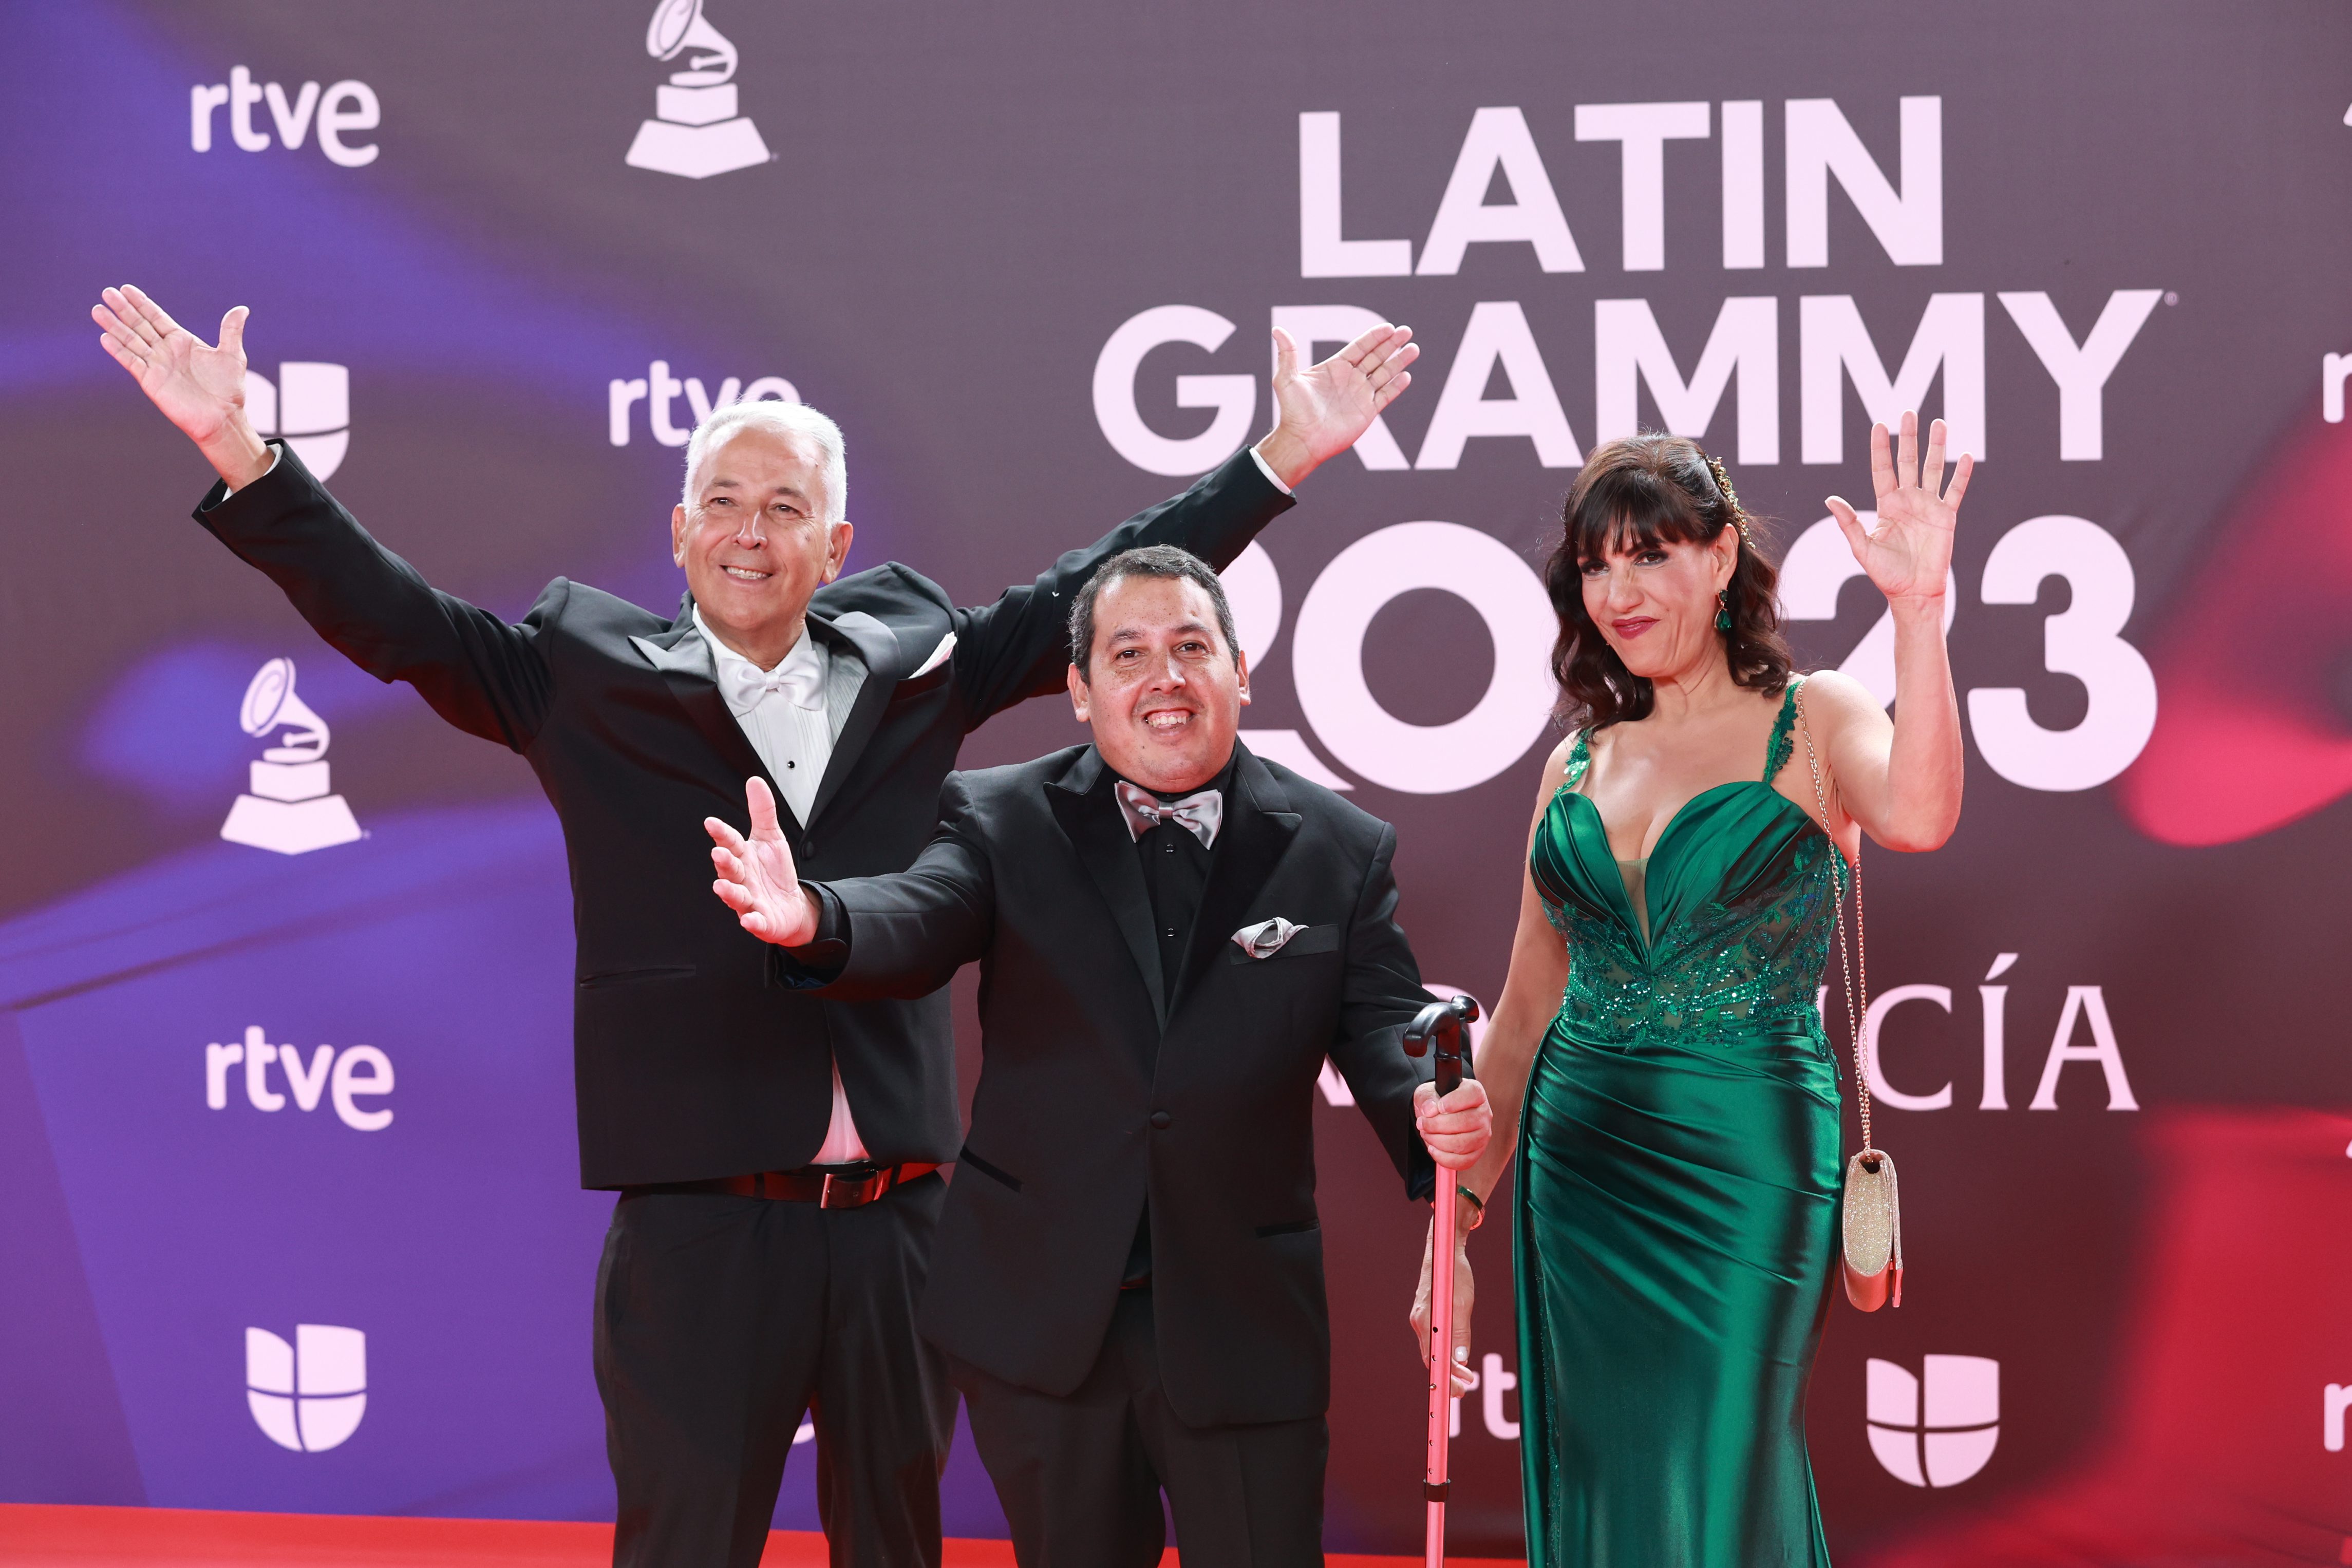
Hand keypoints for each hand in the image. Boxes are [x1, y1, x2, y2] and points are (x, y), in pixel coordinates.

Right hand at [92, 285, 270, 488]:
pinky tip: (105, 337)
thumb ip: (231, 330)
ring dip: (114, 326)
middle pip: (140, 325)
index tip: (126, 288)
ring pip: (131, 340)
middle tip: (107, 292)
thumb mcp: (232, 355)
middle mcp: (166, 351)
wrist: (223, 418)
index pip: (157, 317)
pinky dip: (119, 350)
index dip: (142, 303)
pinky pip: (132, 362)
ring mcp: (157, 365)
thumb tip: (242, 309)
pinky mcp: (151, 381)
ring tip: (98, 310)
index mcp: (183, 341)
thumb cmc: (229, 389)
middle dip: (124, 309)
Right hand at [705, 777, 820, 945]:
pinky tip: (749, 919)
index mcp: (743, 857)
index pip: (731, 842)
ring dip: (729, 892)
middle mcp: (742, 879)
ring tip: (722, 886)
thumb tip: (754, 782)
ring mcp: (749, 901)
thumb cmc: (775, 873)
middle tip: (719, 852)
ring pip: (736, 896)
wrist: (791, 906)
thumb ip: (762, 811)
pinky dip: (752, 922)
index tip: (711, 823)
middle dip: (724, 862)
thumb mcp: (771, 837)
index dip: (722, 833)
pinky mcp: (761, 921)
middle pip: (730, 869)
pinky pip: (755, 922)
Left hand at [1252, 322, 1418, 487]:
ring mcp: (1360, 395)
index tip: (1389, 327)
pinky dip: (1396, 386)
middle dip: (1392, 344)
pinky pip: (1385, 396)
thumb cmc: (1292, 411)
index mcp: (1335, 367)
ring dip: (1399, 361)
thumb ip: (1287, 354)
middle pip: (1376, 356)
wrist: (1302, 440)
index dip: (1374, 337)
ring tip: (1414, 349)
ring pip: (1384, 373)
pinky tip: (1406, 376)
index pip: (1359, 347)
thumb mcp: (1286, 379)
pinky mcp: (1367, 412)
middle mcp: (1350, 379)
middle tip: (1407, 332)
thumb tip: (1277, 329)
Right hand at [1410, 1220, 1477, 1397]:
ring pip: (1433, 1349)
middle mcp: (1419, 1321)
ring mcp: (1421, 1318)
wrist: (1444, 1250)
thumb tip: (1460, 1360)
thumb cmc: (1454, 1273)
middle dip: (1447, 1376)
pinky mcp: (1426, 1314)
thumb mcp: (1463, 1304)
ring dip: (1448, 1365)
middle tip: (1465, 1390)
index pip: (1434, 1359)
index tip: (1458, 1391)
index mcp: (1425, 1320)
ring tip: (1466, 1377)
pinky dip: (1445, 1351)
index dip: (1446, 1377)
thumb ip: (1461, 1332)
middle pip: (1432, 1357)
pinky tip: (1457, 1356)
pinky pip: (1434, 1338)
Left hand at [1414, 1077, 1492, 1168]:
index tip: (1439, 1107)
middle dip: (1437, 1125)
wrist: (1437, 1116)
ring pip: (1462, 1144)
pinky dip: (1443, 1158)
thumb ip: (1426, 1098)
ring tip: (1426, 1134)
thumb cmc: (1435, 1101)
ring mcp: (1483, 1135)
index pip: (1472, 1094)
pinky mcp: (1477, 1152)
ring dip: (1438, 1141)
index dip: (1454, 1101)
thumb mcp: (1427, 1093)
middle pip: (1465, 1122)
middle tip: (1422, 1123)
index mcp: (1475, 1093)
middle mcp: (1483, 1114)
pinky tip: (1433, 1149)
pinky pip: (1463, 1162)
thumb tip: (1430, 1109)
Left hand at [1824, 411, 1970, 608]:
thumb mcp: (1862, 547)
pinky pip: (1955, 492)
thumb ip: (1849, 522)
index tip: (1879, 425)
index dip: (1880, 448)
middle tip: (1909, 413)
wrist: (1913, 592)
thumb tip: (1830, 499)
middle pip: (1908, 461)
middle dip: (1909, 438)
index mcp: (1887, 505)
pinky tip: (1966, 456)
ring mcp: (1929, 506)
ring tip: (1939, 423)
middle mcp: (1908, 501)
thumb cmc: (1886, 573)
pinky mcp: (1947, 517)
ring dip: (1937, 447)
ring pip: (1933, 469)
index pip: (1882, 469)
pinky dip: (1961, 475)